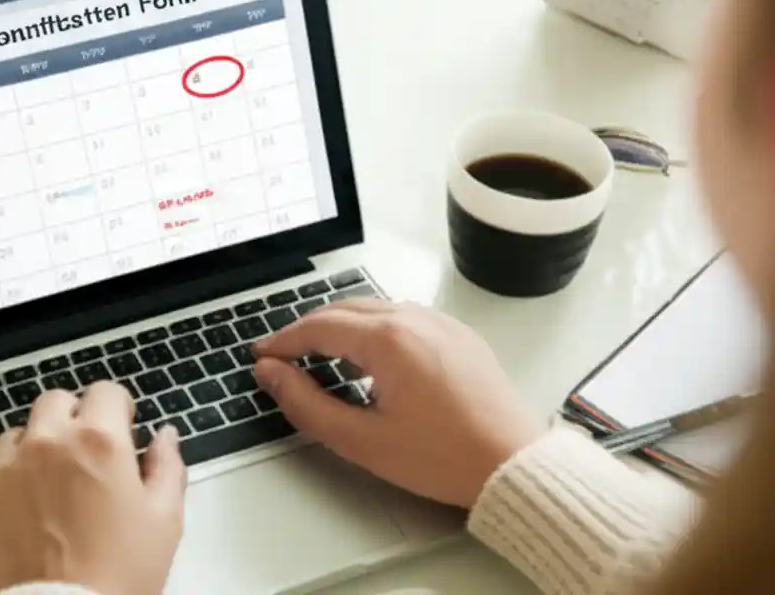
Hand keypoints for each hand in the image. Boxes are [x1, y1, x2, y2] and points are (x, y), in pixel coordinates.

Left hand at [0, 382, 186, 594]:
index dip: (118, 410)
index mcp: (100, 440)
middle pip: (58, 401)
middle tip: (88, 455)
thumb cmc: (117, 575)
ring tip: (53, 482)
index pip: (106, 391)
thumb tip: (165, 437)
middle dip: (75, 419)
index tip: (121, 431)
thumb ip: (167, 466)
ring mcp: (7, 466)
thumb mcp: (165, 520)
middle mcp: (49, 441)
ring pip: (21, 431)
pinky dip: (6, 474)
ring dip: (38, 445)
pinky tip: (24, 502)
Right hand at [254, 300, 544, 508]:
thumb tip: (272, 376)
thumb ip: (306, 404)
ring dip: (343, 329)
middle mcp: (416, 318)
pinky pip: (406, 320)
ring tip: (321, 361)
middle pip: (345, 310)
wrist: (512, 464)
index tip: (261, 357)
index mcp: (389, 338)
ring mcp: (442, 323)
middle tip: (283, 357)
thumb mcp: (361, 440)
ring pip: (377, 311)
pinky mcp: (459, 336)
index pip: (319, 326)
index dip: (283, 341)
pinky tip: (371, 365)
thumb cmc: (443, 458)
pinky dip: (377, 333)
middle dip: (309, 331)